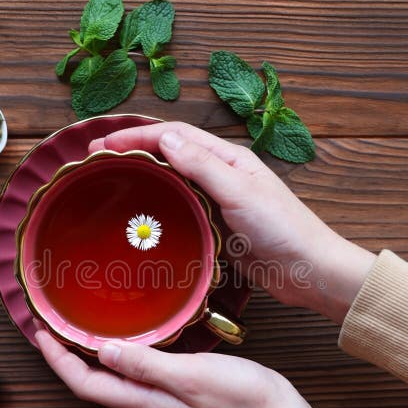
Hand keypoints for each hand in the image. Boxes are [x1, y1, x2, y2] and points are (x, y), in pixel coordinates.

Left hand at [36, 329, 320, 407]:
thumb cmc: (236, 396)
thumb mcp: (187, 375)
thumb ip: (144, 364)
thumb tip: (102, 350)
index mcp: (141, 400)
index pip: (84, 383)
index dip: (57, 360)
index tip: (40, 331)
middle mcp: (143, 400)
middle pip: (90, 380)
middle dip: (64, 356)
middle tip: (48, 324)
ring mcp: (158, 393)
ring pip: (109, 373)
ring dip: (87, 352)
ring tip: (73, 325)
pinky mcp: (173, 383)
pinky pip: (132, 366)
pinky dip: (116, 349)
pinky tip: (122, 333)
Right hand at [89, 122, 374, 322]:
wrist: (310, 272)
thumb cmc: (283, 230)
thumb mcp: (240, 192)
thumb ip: (202, 166)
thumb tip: (164, 138)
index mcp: (228, 158)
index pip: (174, 136)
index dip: (136, 135)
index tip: (102, 146)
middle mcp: (222, 175)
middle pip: (169, 155)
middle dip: (133, 153)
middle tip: (97, 163)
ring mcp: (219, 203)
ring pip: (173, 184)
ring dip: (143, 179)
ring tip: (111, 187)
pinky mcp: (218, 229)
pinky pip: (182, 213)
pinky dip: (159, 210)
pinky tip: (141, 222)